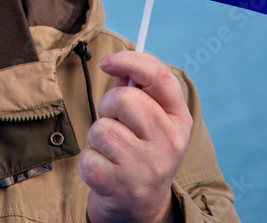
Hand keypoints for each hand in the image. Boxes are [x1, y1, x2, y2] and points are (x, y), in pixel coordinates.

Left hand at [78, 51, 192, 222]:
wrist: (142, 206)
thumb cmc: (140, 151)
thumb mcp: (150, 121)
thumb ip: (136, 90)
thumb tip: (117, 62)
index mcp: (178, 118)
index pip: (160, 76)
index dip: (130, 60)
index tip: (107, 61)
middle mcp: (169, 142)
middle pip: (125, 98)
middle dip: (108, 105)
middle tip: (113, 120)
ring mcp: (147, 166)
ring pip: (101, 128)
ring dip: (97, 136)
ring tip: (111, 149)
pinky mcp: (122, 185)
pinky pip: (88, 156)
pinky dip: (89, 162)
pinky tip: (105, 169)